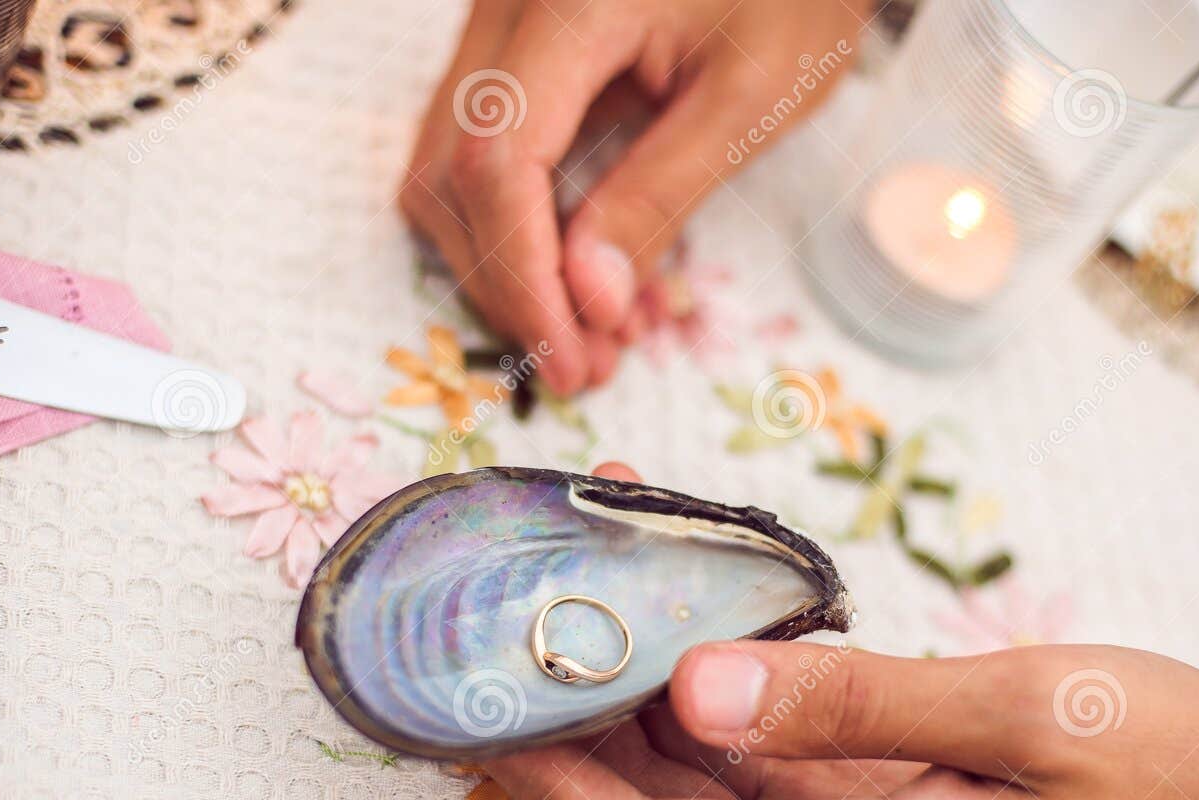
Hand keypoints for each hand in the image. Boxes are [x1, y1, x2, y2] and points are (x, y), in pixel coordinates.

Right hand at [399, 0, 863, 394]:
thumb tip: (586, 302)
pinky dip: (517, 228)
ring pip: (446, 169)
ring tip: (593, 331)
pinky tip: (583, 276)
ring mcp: (499, 25)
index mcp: (572, 3)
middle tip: (586, 365)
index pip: (499, 158)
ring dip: (505, 266)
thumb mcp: (752, 99)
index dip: (524, 276)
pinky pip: (479, 151)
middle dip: (510, 286)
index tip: (570, 359)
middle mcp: (508, 5)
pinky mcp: (510, 51)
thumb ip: (660, 195)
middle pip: (451, 171)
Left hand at [490, 620, 1198, 799]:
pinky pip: (774, 789)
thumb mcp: (1024, 716)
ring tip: (583, 618)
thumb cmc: (1175, 777)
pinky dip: (719, 721)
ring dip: (640, 724)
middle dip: (571, 745)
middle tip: (508, 640)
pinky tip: (695, 645)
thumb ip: (856, 702)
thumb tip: (699, 687)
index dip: (547, 785)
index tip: (473, 713)